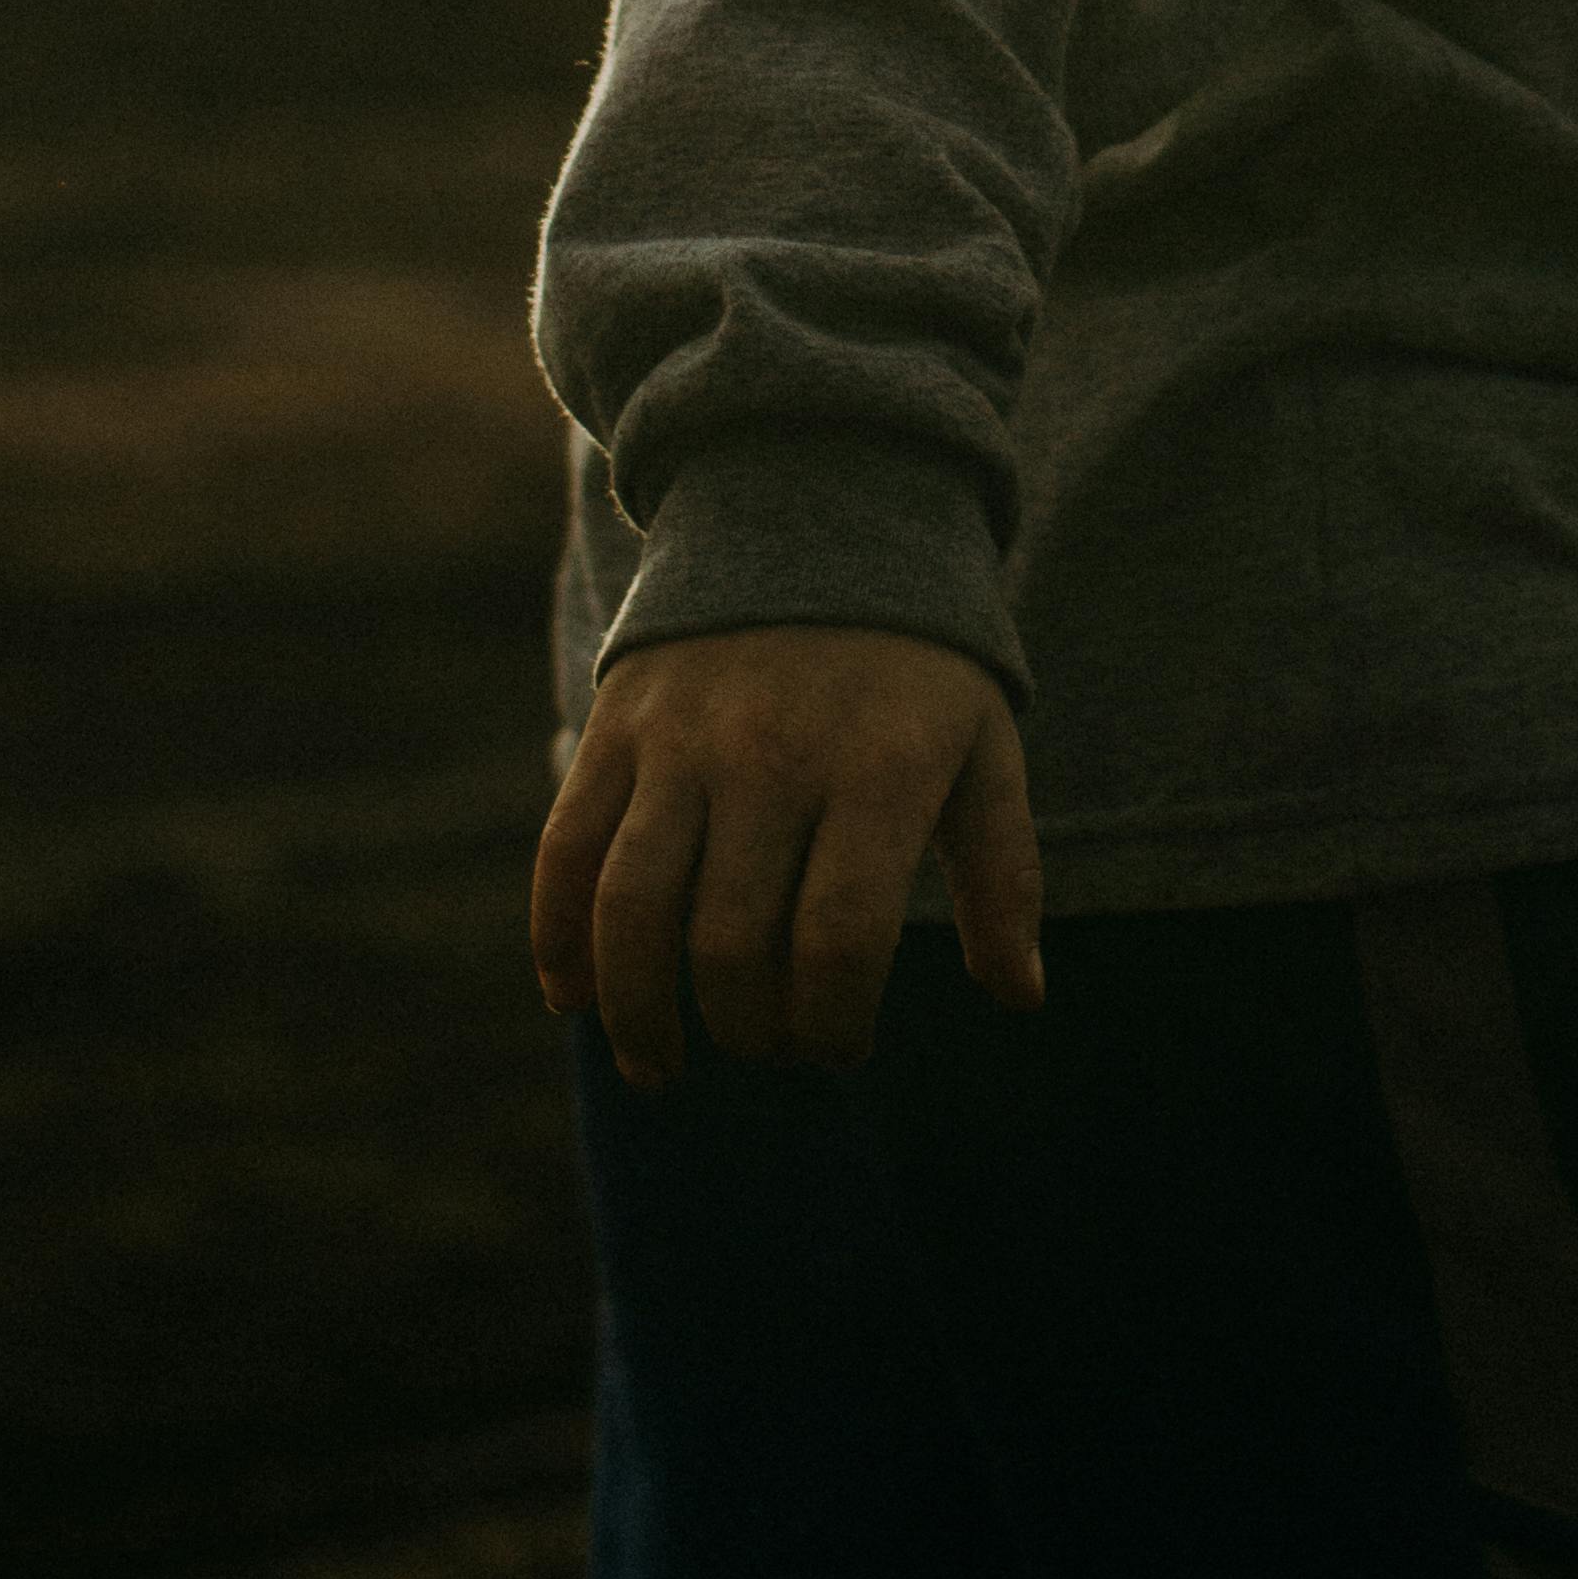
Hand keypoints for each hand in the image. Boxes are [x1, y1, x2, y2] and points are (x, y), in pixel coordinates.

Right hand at [530, 624, 1042, 1084]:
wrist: (819, 511)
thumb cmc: (917, 665)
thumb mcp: (984, 748)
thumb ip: (1004, 874)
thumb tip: (1020, 997)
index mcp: (879, 767)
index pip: (838, 942)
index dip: (832, 1025)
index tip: (840, 1046)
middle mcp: (773, 752)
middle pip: (729, 944)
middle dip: (748, 1029)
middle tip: (767, 1044)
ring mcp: (685, 737)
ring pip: (633, 910)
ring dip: (637, 1014)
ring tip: (661, 1067)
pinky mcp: (619, 725)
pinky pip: (566, 851)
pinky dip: (557, 939)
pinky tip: (575, 999)